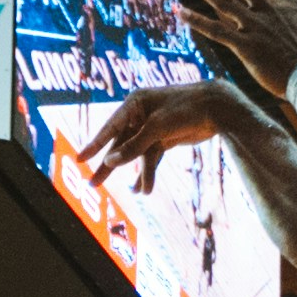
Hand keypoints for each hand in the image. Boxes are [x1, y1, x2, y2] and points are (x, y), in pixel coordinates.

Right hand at [78, 77, 274, 190]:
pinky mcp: (164, 138)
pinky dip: (149, 172)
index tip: (79, 159)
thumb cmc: (186, 108)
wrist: (218, 107)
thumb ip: (133, 146)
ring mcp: (152, 127)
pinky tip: (146, 188)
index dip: (94, 145)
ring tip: (140, 192)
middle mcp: (140, 115)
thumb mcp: (157, 128)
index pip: (109, 128)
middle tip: (93, 184)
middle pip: (120, 144)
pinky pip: (150, 158)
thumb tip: (111, 161)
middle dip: (110, 165)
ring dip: (139, 173)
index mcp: (134, 104)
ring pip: (137, 155)